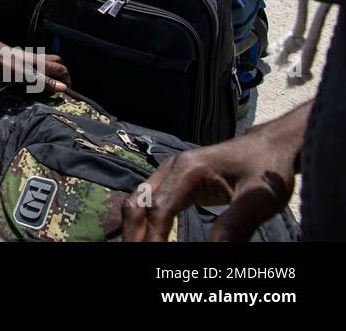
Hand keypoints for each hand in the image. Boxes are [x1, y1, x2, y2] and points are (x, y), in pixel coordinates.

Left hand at [0, 45, 68, 92]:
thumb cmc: (5, 64)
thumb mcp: (25, 75)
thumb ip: (43, 81)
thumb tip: (64, 88)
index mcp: (40, 63)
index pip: (61, 69)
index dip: (66, 79)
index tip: (65, 91)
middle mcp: (36, 59)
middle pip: (55, 62)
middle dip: (61, 73)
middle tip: (58, 86)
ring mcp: (26, 59)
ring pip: (44, 63)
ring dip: (49, 73)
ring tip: (46, 86)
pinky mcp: (18, 61)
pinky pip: (33, 66)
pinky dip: (36, 73)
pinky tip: (28, 82)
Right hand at [121, 114, 300, 241]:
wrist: (271, 146)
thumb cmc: (267, 170)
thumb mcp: (258, 200)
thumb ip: (235, 226)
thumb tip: (215, 253)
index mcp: (189, 170)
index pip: (159, 209)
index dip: (153, 238)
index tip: (154, 257)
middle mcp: (171, 168)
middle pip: (138, 203)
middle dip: (133, 234)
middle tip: (135, 256)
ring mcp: (171, 173)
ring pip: (138, 201)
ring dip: (135, 228)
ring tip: (138, 248)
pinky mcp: (176, 181)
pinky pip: (150, 202)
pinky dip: (143, 221)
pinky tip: (148, 238)